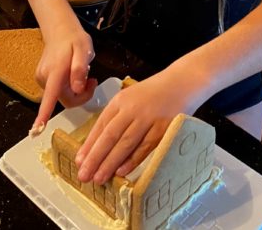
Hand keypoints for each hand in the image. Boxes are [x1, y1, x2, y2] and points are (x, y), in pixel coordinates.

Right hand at [32, 20, 97, 130]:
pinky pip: (59, 92)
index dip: (44, 114)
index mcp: (56, 72)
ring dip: (76, 91)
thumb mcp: (83, 50)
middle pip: (65, 100)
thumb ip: (80, 69)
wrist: (60, 30)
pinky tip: (73, 74)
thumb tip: (76, 88)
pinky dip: (69, 88)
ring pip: (62, 97)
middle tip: (92, 80)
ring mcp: (42, 79)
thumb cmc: (73, 39)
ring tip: (83, 74)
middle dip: (81, 95)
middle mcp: (45, 78)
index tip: (37, 129)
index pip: (50, 97)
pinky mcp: (43, 80)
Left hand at [75, 71, 196, 183]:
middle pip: (110, 136)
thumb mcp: (130, 98)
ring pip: (125, 144)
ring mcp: (148, 119)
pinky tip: (121, 171)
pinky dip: (133, 160)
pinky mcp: (164, 128)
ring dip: (110, 162)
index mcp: (120, 101)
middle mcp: (132, 109)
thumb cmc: (153, 93)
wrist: (182, 83)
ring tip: (99, 178)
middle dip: (95, 157)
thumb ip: (116, 117)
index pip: (101, 126)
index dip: (89, 144)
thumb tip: (99, 144)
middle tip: (84, 175)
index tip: (79, 161)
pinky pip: (145, 147)